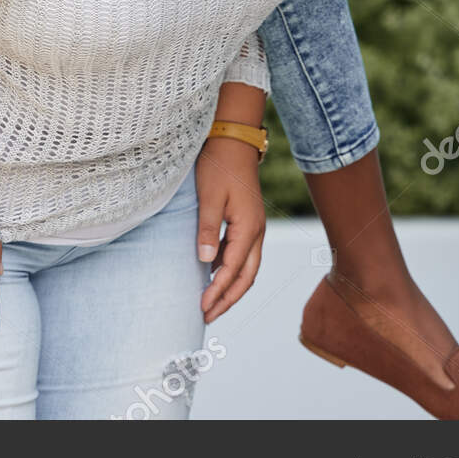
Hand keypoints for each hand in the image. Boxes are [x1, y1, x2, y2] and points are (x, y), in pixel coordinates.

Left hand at [195, 136, 265, 322]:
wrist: (233, 141)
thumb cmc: (219, 166)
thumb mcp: (209, 197)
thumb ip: (208, 230)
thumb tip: (206, 263)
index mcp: (249, 228)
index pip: (234, 270)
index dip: (218, 291)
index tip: (202, 307)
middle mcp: (257, 232)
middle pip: (246, 277)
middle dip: (228, 299)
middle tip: (208, 316)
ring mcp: (254, 228)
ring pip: (247, 268)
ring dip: (230, 288)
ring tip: (211, 304)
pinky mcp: (248, 222)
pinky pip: (242, 256)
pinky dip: (230, 271)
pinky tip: (213, 276)